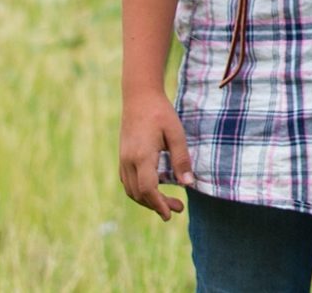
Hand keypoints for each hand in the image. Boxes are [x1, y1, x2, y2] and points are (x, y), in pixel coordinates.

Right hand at [119, 91, 194, 220]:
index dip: (159, 204)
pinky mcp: (123, 158)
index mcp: (141, 156)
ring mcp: (123, 160)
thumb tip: (188, 184)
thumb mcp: (176, 134)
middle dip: (157, 205)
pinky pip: (128, 182)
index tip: (170, 215)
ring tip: (170, 203)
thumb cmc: (161, 113)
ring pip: (131, 190)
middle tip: (179, 208)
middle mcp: (128, 161)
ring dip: (149, 200)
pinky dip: (141, 191)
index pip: (147, 189)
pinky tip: (156, 189)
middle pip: (139, 194)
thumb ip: (181, 159)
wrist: (139, 98)